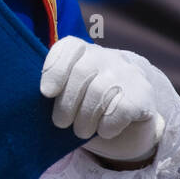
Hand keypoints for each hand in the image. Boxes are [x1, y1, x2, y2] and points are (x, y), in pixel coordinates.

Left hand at [40, 37, 164, 163]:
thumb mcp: (67, 97)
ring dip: (85, 118)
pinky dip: (107, 124)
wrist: (128, 124)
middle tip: (61, 123)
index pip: (68, 48)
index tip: (46, 93)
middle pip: (82, 72)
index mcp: (84, 52)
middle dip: (67, 102)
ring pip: (100, 91)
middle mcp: (108, 57)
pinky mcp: (143, 94)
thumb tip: (36, 101)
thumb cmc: (86, 108)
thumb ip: (53, 93)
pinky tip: (104, 130)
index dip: (55, 69)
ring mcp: (128, 73)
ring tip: (80, 131)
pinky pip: (120, 108)